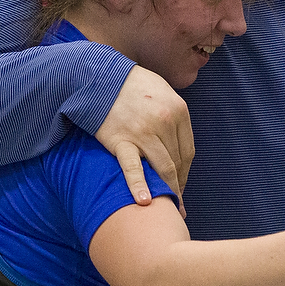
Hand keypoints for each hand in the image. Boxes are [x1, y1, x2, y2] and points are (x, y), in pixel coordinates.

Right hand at [95, 65, 193, 208]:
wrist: (98, 78)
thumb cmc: (131, 84)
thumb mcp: (162, 90)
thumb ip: (173, 113)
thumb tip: (178, 138)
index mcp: (178, 111)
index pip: (187, 150)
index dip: (185, 171)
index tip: (181, 183)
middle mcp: (165, 122)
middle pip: (177, 162)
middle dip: (178, 184)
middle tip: (177, 203)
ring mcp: (143, 133)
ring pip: (162, 168)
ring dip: (167, 189)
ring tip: (168, 207)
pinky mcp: (121, 141)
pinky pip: (133, 168)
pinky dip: (140, 186)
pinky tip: (144, 202)